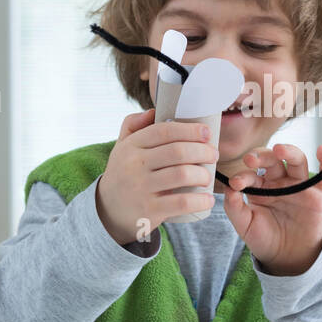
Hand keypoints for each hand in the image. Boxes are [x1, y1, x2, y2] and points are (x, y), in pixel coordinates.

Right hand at [95, 108, 218, 244]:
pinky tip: (208, 199)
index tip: (207, 133)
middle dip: (203, 151)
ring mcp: (141, 188)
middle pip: (178, 152)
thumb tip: (153, 111)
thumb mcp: (121, 147)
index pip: (164, 131)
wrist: (107, 210)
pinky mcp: (149, 210)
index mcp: (131, 146)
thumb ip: (133, 125)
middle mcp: (134, 165)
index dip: (190, 130)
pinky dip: (200, 200)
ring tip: (208, 177)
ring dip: (203, 175)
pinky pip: (181, 202)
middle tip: (213, 155)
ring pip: (182, 175)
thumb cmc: (123, 173)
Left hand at [222, 143, 321, 275]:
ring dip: (290, 152)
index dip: (244, 176)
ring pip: (298, 161)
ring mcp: (300, 186)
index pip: (253, 174)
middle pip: (274, 160)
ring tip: (279, 150)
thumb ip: (234, 207)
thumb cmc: (265, 239)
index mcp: (262, 187)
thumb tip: (228, 187)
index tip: (235, 183)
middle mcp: (281, 182)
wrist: (287, 258)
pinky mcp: (319, 195)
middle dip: (263, 156)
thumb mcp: (245, 225)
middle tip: (251, 159)